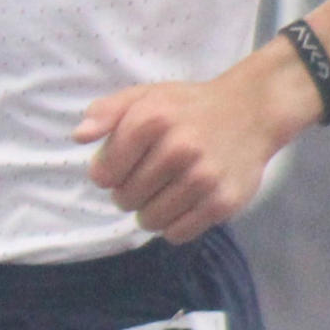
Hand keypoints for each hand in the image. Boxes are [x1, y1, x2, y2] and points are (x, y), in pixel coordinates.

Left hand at [75, 51, 318, 241]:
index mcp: (151, 120)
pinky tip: (178, 207)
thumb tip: (79, 137)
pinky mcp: (224, 202)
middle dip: (126, 194)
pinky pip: (178, 233)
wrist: (251, 113)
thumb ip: (106, 111)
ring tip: (158, 195)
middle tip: (142, 181)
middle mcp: (179, 149)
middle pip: (125, 198)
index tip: (117, 170)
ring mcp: (204, 178)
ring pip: (149, 219)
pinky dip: (171, 226)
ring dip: (147, 212)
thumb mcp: (144, 95)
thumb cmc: (188, 106)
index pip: (104, 173)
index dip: (105, 175)